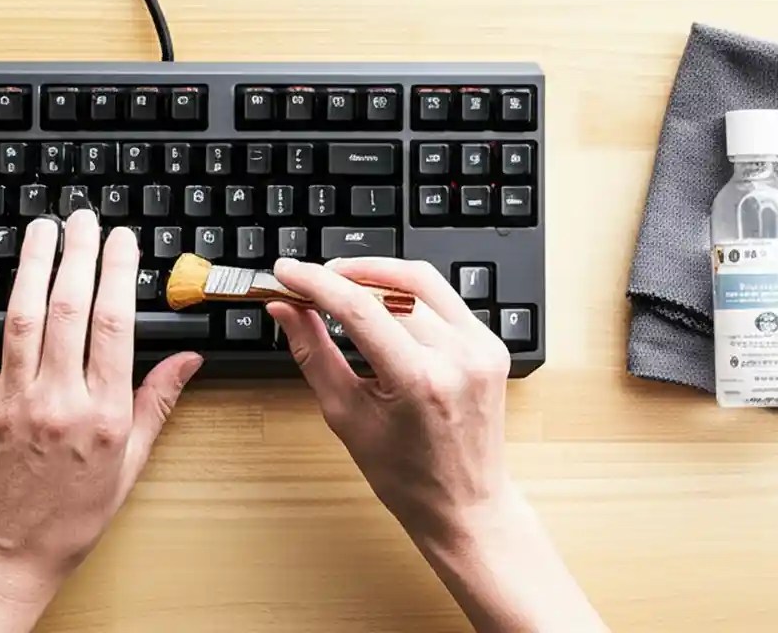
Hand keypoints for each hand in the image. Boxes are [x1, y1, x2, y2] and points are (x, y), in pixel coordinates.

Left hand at [0, 211, 202, 631]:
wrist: (9, 553)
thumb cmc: (73, 513)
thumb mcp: (131, 462)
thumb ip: (157, 402)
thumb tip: (189, 359)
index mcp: (105, 414)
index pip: (114, 325)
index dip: (118, 273)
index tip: (122, 241)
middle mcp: (59, 401)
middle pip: (70, 309)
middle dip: (79, 254)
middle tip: (83, 218)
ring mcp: (13, 402)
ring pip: (23, 318)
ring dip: (32, 266)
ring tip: (42, 229)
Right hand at [269, 257, 606, 632]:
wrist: (465, 505)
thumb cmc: (406, 476)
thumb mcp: (346, 416)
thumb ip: (314, 354)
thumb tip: (286, 311)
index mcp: (419, 380)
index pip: (359, 308)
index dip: (316, 282)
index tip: (287, 272)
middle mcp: (458, 356)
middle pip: (390, 288)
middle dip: (342, 277)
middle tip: (307, 284)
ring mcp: (481, 348)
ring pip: (419, 284)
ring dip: (375, 278)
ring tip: (340, 288)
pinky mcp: (491, 345)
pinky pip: (444, 300)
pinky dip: (408, 295)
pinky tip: (383, 305)